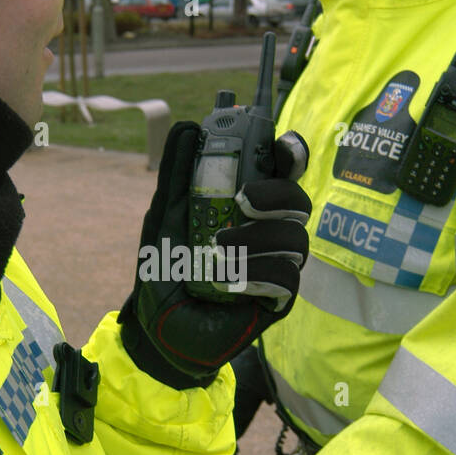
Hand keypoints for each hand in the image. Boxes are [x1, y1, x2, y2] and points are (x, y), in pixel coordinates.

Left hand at [118, 123, 310, 387]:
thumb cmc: (165, 270)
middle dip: (276, 194)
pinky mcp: (277, 300)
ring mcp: (277, 266)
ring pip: (296, 238)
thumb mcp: (164, 217)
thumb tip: (188, 127)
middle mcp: (269, 232)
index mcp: (249, 206)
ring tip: (219, 248)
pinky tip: (228, 280)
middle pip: (298, 201)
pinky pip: (288, 277)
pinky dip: (259, 272)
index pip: (284, 172)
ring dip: (258, 238)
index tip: (278, 147)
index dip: (291, 154)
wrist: (157, 327)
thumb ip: (177, 174)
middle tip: (243, 200)